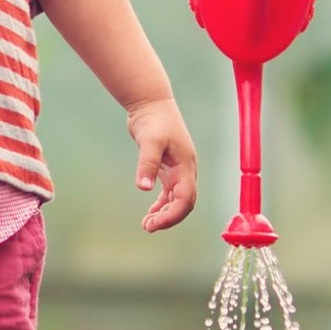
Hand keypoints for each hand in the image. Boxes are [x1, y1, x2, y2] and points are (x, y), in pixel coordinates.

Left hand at [128, 96, 197, 231]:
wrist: (151, 103)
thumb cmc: (153, 120)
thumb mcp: (150, 141)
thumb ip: (147, 164)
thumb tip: (144, 188)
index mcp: (186, 166)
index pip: (186, 199)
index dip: (173, 215)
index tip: (155, 224)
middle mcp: (185, 170)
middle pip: (184, 203)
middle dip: (169, 218)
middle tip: (148, 227)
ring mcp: (178, 169)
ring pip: (177, 199)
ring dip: (164, 213)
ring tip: (147, 224)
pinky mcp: (168, 166)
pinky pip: (169, 191)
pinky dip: (161, 203)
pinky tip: (150, 211)